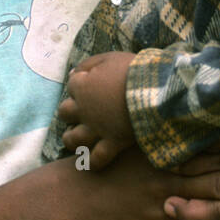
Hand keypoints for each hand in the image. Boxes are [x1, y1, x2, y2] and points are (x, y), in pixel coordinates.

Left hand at [59, 52, 135, 167]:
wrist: (155, 90)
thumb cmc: (133, 70)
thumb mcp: (109, 58)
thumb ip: (87, 65)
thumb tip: (70, 73)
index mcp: (83, 87)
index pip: (71, 85)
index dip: (80, 84)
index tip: (90, 84)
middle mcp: (84, 110)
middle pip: (64, 113)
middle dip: (69, 112)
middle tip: (80, 112)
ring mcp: (97, 128)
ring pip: (73, 139)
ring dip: (72, 138)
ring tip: (75, 138)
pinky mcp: (113, 142)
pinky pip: (98, 158)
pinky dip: (93, 161)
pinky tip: (91, 161)